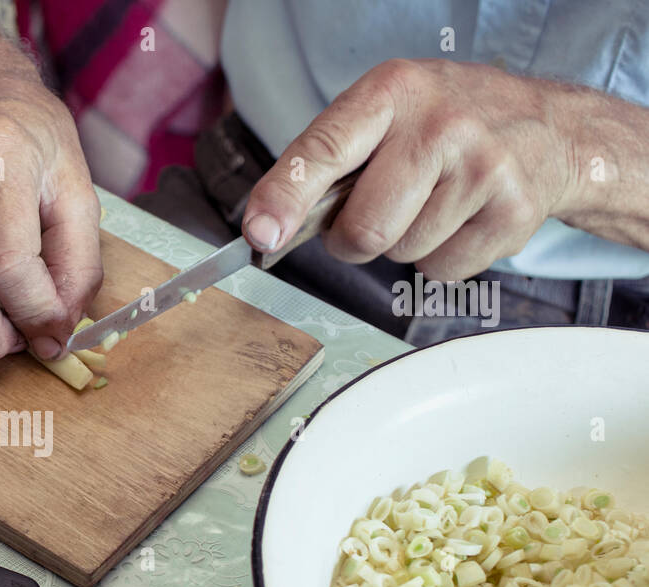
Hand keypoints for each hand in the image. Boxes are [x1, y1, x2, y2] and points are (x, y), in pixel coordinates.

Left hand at [241, 59, 582, 280]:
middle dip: (353, 240)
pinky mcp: (513, 212)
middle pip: (363, 230)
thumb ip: (324, 164)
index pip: (324, 151)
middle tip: (375, 212)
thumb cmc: (442, 127)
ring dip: (404, 243)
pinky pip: (441, 270)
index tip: (261, 233)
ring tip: (433, 201)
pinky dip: (442, 257)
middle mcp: (439, 124)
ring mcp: (483, 167)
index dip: (285, 198)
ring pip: (402, 254)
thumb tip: (266, 229)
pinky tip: (463, 217)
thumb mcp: (382, 116)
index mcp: (390, 92)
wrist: (548, 128)